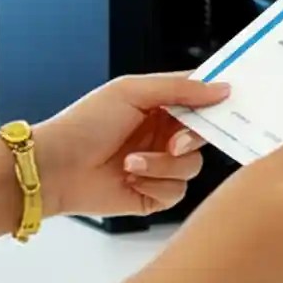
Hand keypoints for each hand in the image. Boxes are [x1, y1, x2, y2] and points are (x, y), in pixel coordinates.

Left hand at [36, 73, 230, 217]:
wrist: (55, 168)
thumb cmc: (84, 125)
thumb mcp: (131, 92)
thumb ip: (180, 89)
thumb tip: (222, 89)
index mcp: (160, 107)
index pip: (201, 102)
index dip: (216, 105)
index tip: (227, 107)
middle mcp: (163, 135)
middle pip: (205, 137)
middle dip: (191, 141)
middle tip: (174, 143)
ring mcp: (160, 165)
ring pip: (193, 167)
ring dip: (163, 165)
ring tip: (131, 162)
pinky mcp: (154, 194)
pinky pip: (178, 192)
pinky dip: (155, 184)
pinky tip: (130, 178)